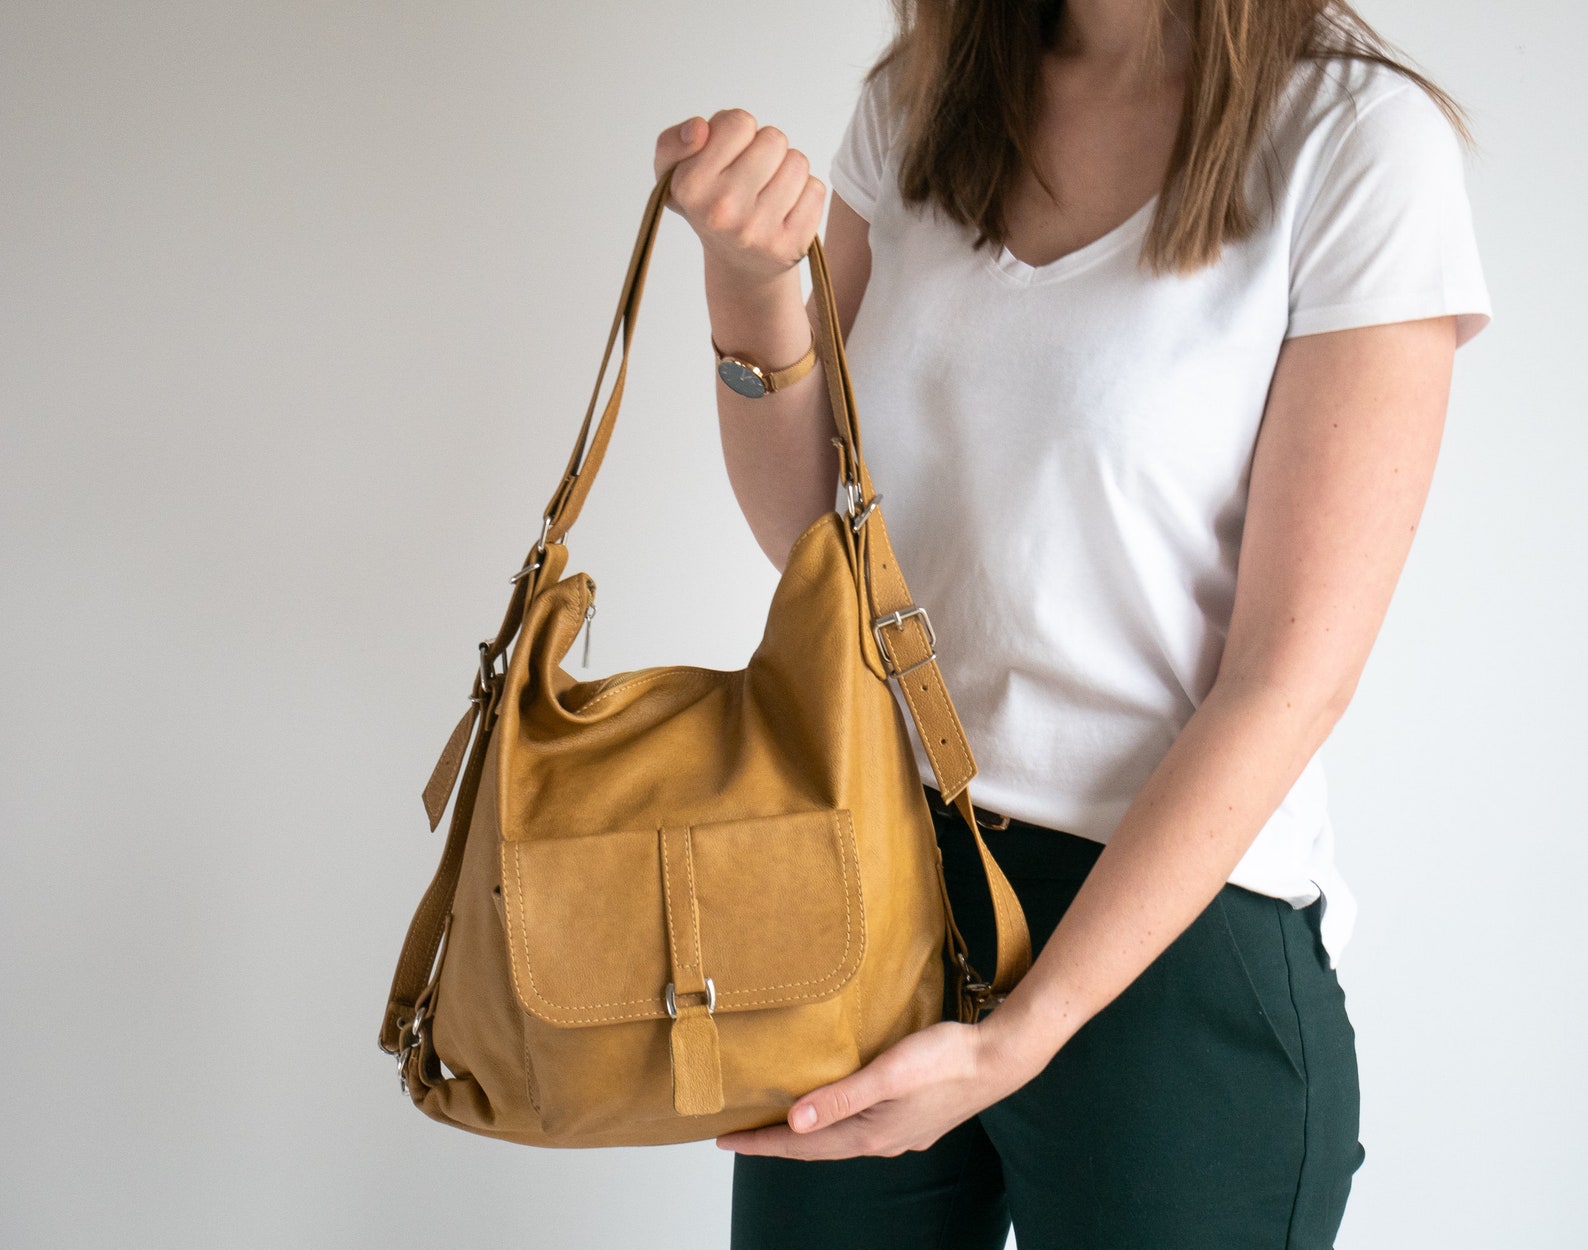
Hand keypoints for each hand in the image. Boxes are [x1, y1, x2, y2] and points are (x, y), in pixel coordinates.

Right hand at [652, 109, 825, 288]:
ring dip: (787, 169)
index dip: (738, 132)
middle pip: (774, 139)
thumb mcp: (674, 172)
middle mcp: (722, 211)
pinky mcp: (791, 245)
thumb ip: (673, 141)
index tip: (730, 154)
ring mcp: (759, 231)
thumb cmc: (709, 205)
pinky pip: (816, 190)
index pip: (739, 122)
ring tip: (769, 190)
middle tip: (753, 174)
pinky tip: (785, 209)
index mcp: (691, 186)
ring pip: (798, 162)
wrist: (738, 265)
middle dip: (766, 149)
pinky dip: (804, 193)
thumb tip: (699, 129)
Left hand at [715, 1019, 1037, 1159]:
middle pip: (816, 1148)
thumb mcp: (888, 1074)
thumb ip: (841, 1098)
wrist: (1000, 1059)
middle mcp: (881, 1140)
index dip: (761, 1143)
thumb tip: (795, 1123)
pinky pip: (860, 1127)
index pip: (801, 1145)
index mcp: (869, 1133)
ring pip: (838, 1139)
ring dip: (806, 1134)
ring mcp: (899, 1133)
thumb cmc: (946, 1059)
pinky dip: (835, 1122)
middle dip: (777, 1142)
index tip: (724, 1141)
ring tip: (779, 1123)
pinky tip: (835, 1109)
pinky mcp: (912, 1119)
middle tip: (741, 1134)